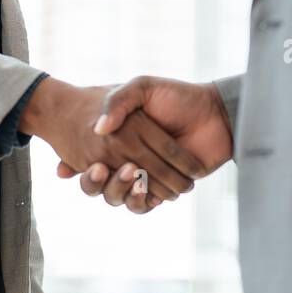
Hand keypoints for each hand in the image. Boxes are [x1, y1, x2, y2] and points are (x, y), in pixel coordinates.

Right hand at [57, 76, 233, 212]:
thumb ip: (119, 101)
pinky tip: (145, 188)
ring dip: (119, 190)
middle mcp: (125, 159)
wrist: (214, 113)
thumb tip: (99, 129)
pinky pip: (143, 204)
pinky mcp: (162, 189)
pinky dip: (141, 200)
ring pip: (118, 197)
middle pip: (99, 183)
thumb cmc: (177, 97)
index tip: (85, 158)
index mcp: (115, 138)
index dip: (76, 164)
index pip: (86, 157)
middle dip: (96, 181)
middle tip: (102, 168)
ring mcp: (144, 176)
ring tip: (131, 174)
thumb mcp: (143, 88)